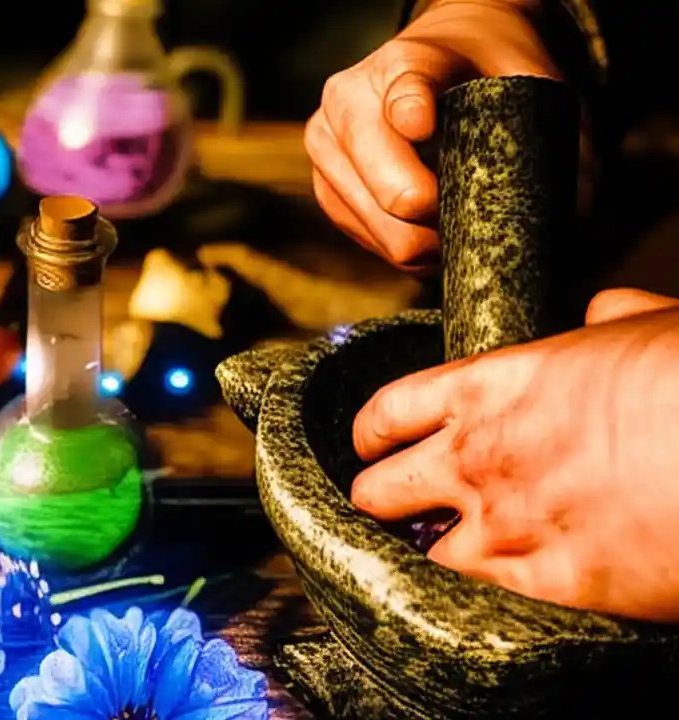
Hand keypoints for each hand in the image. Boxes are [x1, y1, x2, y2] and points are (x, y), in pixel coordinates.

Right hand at [306, 0, 557, 271]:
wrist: (442, 53)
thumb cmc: (485, 68)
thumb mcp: (529, 79)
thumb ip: (558, 134)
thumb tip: (574, 214)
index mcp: (402, 63)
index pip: (403, 94)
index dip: (413, 116)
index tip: (426, 127)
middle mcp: (346, 102)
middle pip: (385, 188)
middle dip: (436, 223)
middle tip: (474, 225)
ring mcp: (326, 146)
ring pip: (375, 226)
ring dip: (420, 244)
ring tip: (455, 231)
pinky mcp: (323, 185)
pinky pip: (361, 238)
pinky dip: (399, 247)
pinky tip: (428, 234)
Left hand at [350, 288, 678, 621]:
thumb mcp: (648, 326)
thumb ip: (605, 322)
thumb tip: (599, 313)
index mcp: (492, 387)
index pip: (388, 413)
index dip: (371, 436)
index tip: (371, 447)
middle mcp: (478, 456)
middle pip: (378, 490)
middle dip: (382, 500)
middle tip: (397, 507)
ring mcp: (506, 524)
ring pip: (422, 554)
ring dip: (428, 555)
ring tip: (443, 556)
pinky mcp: (548, 584)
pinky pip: (479, 597)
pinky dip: (476, 596)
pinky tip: (489, 593)